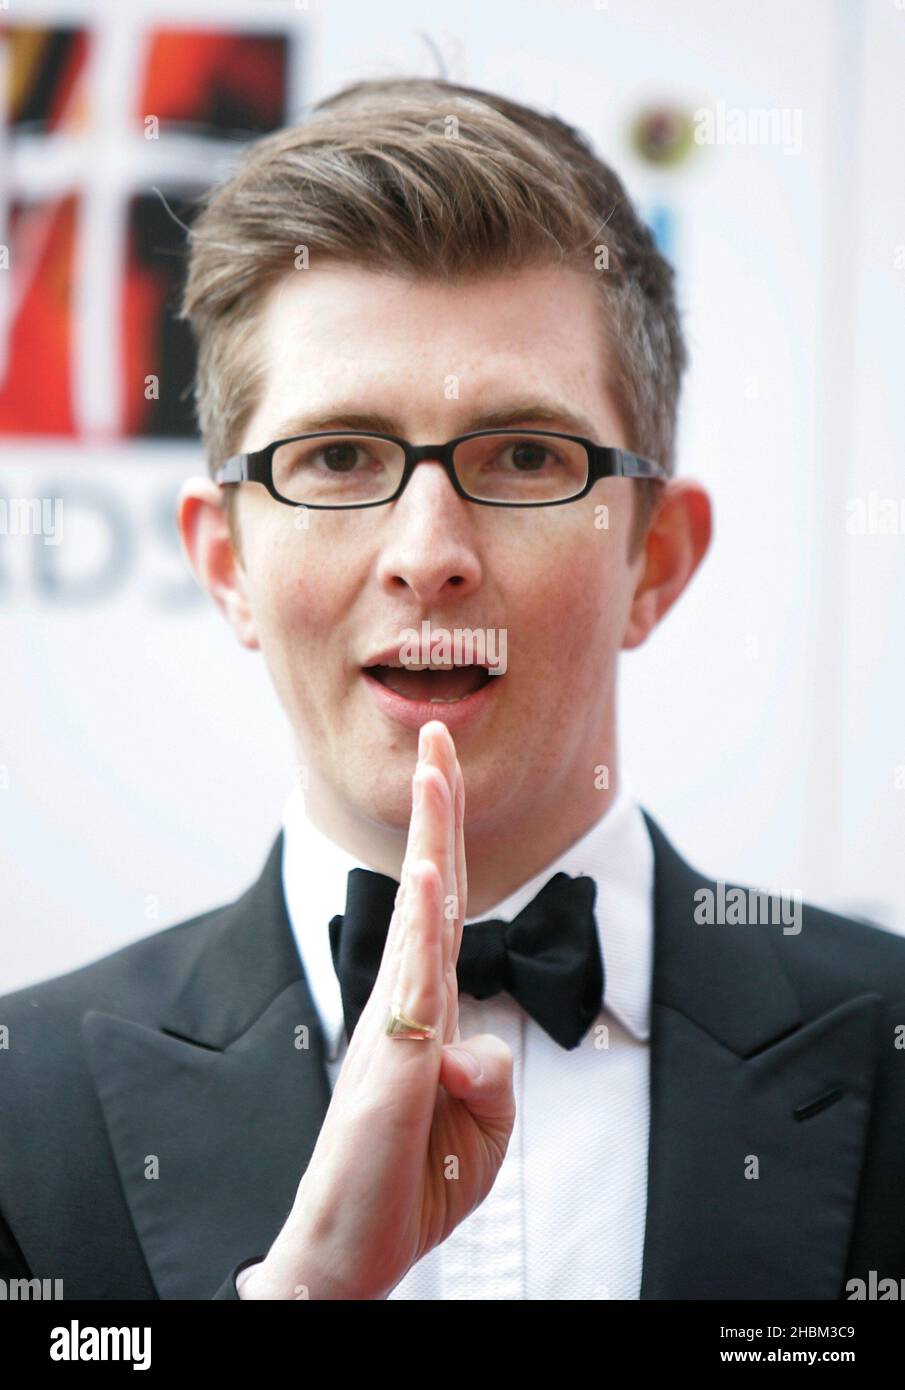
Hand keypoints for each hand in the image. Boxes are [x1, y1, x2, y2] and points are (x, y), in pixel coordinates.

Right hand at [242, 719, 515, 1298]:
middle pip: (431, 889)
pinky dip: (425, 923)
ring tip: (435, 765)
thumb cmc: (409, 1188)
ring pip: (422, 914)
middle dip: (437, 807)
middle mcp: (405, 1005)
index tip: (444, 773)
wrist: (354, 1255)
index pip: (445, 910)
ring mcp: (398, 1027)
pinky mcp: (396, 1063)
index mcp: (422, 1013)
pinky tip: (431, 873)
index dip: (448, 840)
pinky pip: (416, 981)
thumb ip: (492, 1077)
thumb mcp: (480, 1134)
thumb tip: (483, 1045)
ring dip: (433, 835)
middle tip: (438, 734)